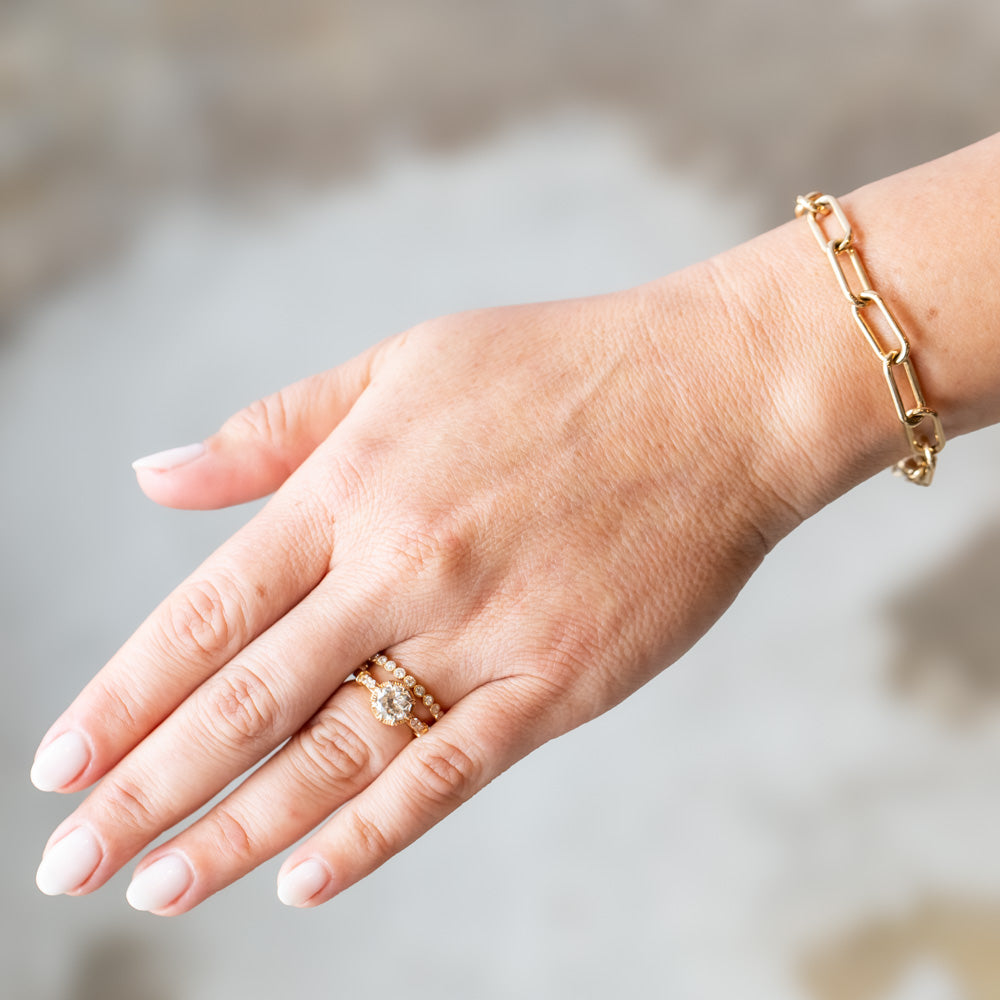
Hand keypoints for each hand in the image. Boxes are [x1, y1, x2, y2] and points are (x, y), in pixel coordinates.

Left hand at [31, 264, 803, 912]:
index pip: (206, 615)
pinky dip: (371, 835)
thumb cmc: (559, 368)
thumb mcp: (402, 364)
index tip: (59, 765)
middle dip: (148, 791)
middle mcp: (400, 567)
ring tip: (158, 888)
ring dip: (235, 832)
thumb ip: (276, 430)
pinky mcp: (559, 681)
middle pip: (247, 702)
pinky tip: (303, 880)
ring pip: (334, 756)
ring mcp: (482, 631)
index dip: (123, 697)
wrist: (716, 394)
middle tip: (70, 862)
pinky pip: (448, 773)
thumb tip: (155, 476)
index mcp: (353, 486)